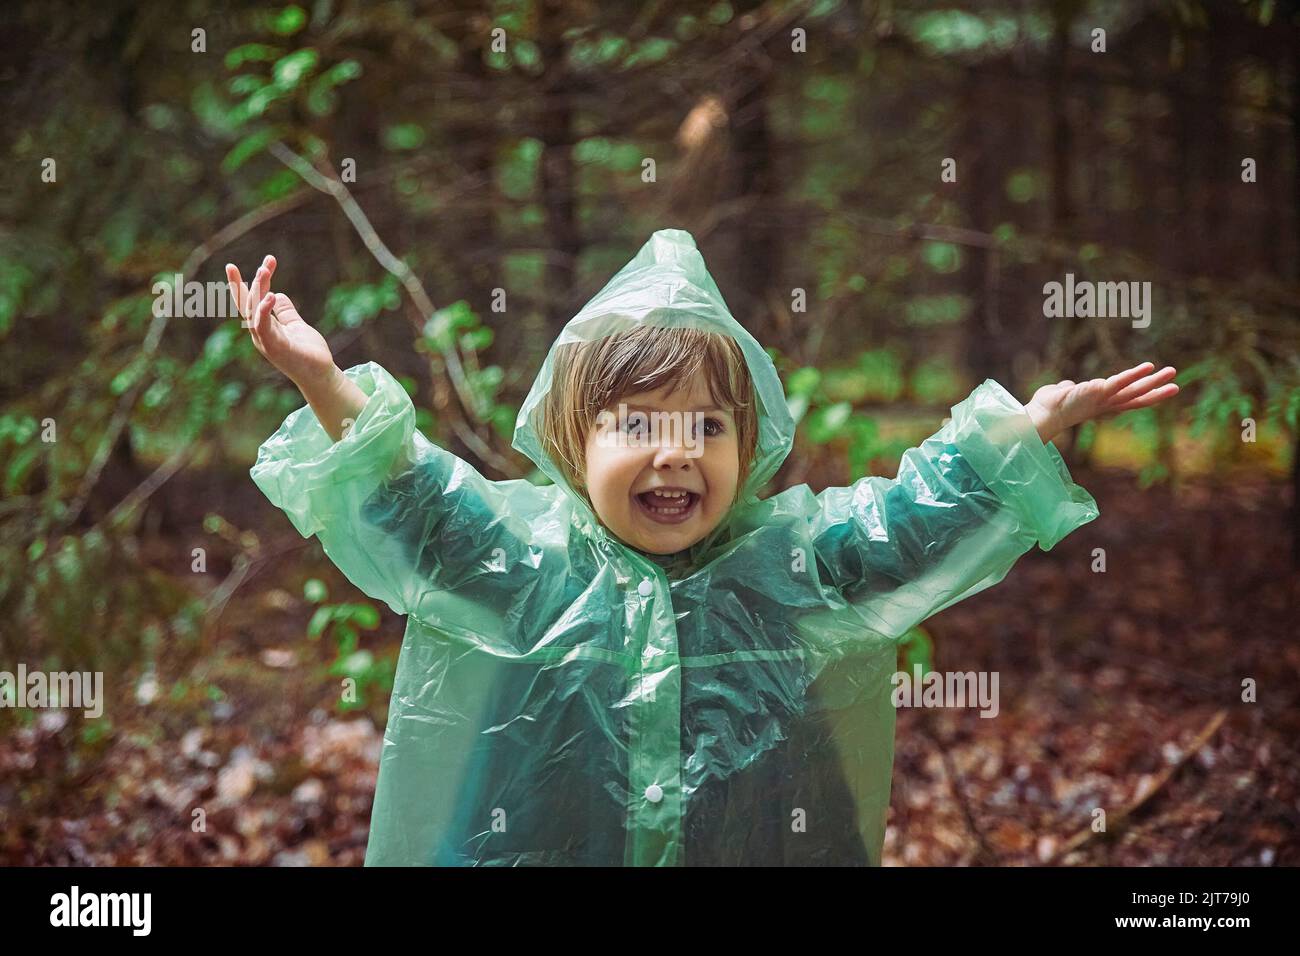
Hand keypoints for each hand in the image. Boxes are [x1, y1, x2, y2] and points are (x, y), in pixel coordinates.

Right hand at [226, 255, 334, 388]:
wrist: (320, 376)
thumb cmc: (308, 354)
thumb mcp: (296, 325)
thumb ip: (285, 311)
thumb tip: (276, 293)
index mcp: (264, 327)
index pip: (250, 302)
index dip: (244, 283)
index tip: (242, 264)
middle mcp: (260, 333)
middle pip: (249, 303)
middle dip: (255, 281)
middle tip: (267, 262)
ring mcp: (265, 340)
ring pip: (254, 311)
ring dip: (258, 289)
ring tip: (264, 270)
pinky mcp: (274, 347)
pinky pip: (264, 326)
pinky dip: (264, 310)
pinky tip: (270, 295)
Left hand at [1024, 362, 1179, 444]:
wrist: (1039, 416)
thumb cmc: (1049, 406)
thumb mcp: (1065, 393)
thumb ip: (1072, 388)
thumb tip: (1070, 385)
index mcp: (1100, 404)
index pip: (1127, 400)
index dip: (1145, 395)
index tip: (1162, 390)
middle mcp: (1104, 404)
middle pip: (1135, 397)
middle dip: (1156, 390)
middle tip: (1177, 385)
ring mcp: (1101, 399)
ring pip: (1131, 390)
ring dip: (1151, 380)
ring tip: (1169, 372)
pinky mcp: (1095, 393)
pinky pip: (1117, 383)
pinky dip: (1131, 376)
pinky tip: (1147, 368)